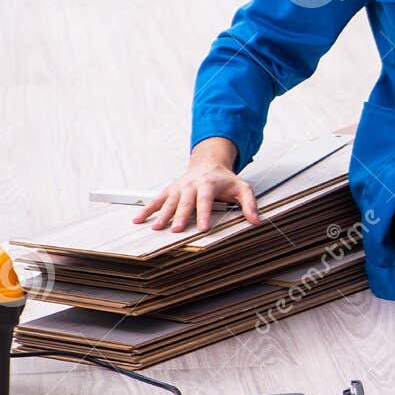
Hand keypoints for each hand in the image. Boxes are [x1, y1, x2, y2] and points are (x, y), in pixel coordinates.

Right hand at [132, 137, 260, 233]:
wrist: (209, 164)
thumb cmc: (226, 180)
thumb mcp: (243, 188)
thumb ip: (250, 204)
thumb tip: (256, 220)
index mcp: (209, 184)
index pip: (206, 200)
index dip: (204, 214)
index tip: (204, 228)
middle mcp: (191, 185)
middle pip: (185, 202)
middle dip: (181, 216)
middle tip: (177, 230)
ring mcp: (179, 187)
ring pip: (169, 202)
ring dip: (162, 215)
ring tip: (156, 228)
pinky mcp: (170, 190)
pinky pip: (157, 200)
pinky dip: (147, 209)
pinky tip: (139, 220)